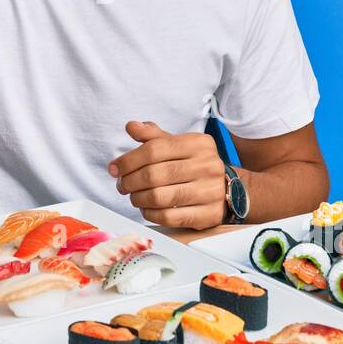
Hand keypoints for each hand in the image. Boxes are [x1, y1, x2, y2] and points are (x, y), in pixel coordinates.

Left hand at [108, 120, 226, 229]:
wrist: (228, 188)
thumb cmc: (194, 164)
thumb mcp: (177, 145)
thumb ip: (153, 136)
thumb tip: (131, 126)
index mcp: (198, 143)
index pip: (154, 150)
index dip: (128, 160)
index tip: (114, 168)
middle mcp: (207, 165)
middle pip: (154, 175)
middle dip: (130, 182)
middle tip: (122, 185)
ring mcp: (210, 191)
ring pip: (159, 197)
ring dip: (138, 198)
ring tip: (133, 196)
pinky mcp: (208, 214)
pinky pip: (169, 217)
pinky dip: (150, 214)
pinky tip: (146, 209)